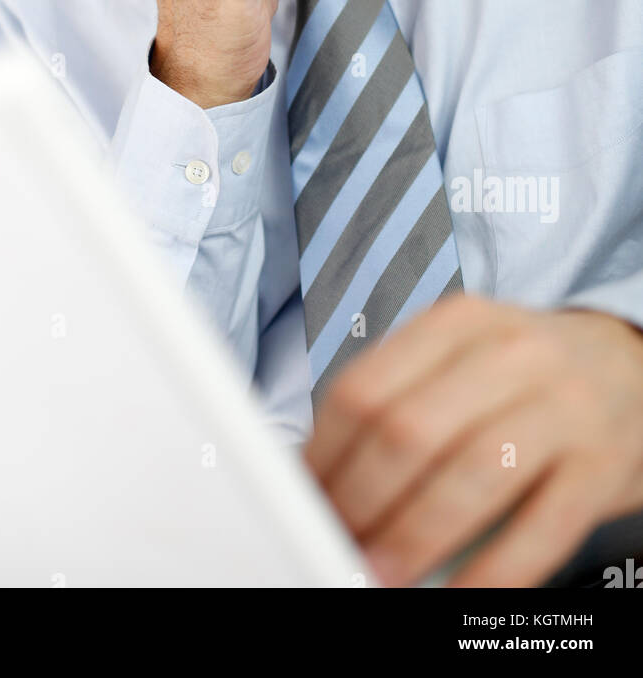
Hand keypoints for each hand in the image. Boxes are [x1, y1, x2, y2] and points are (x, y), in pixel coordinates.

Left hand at [304, 293, 642, 586]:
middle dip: (359, 499)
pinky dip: (490, 572)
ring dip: (412, 536)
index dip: (325, 454)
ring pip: (469, 477)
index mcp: (459, 323)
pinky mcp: (600, 468)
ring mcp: (562, 410)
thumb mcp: (461, 355)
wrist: (632, 366)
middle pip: (409, 431)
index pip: (366, 387)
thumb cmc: (526, 372)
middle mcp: (511, 355)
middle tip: (337, 539)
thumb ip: (398, 396)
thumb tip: (320, 473)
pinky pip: (538, 530)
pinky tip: (453, 594)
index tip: (305, 498)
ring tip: (377, 572)